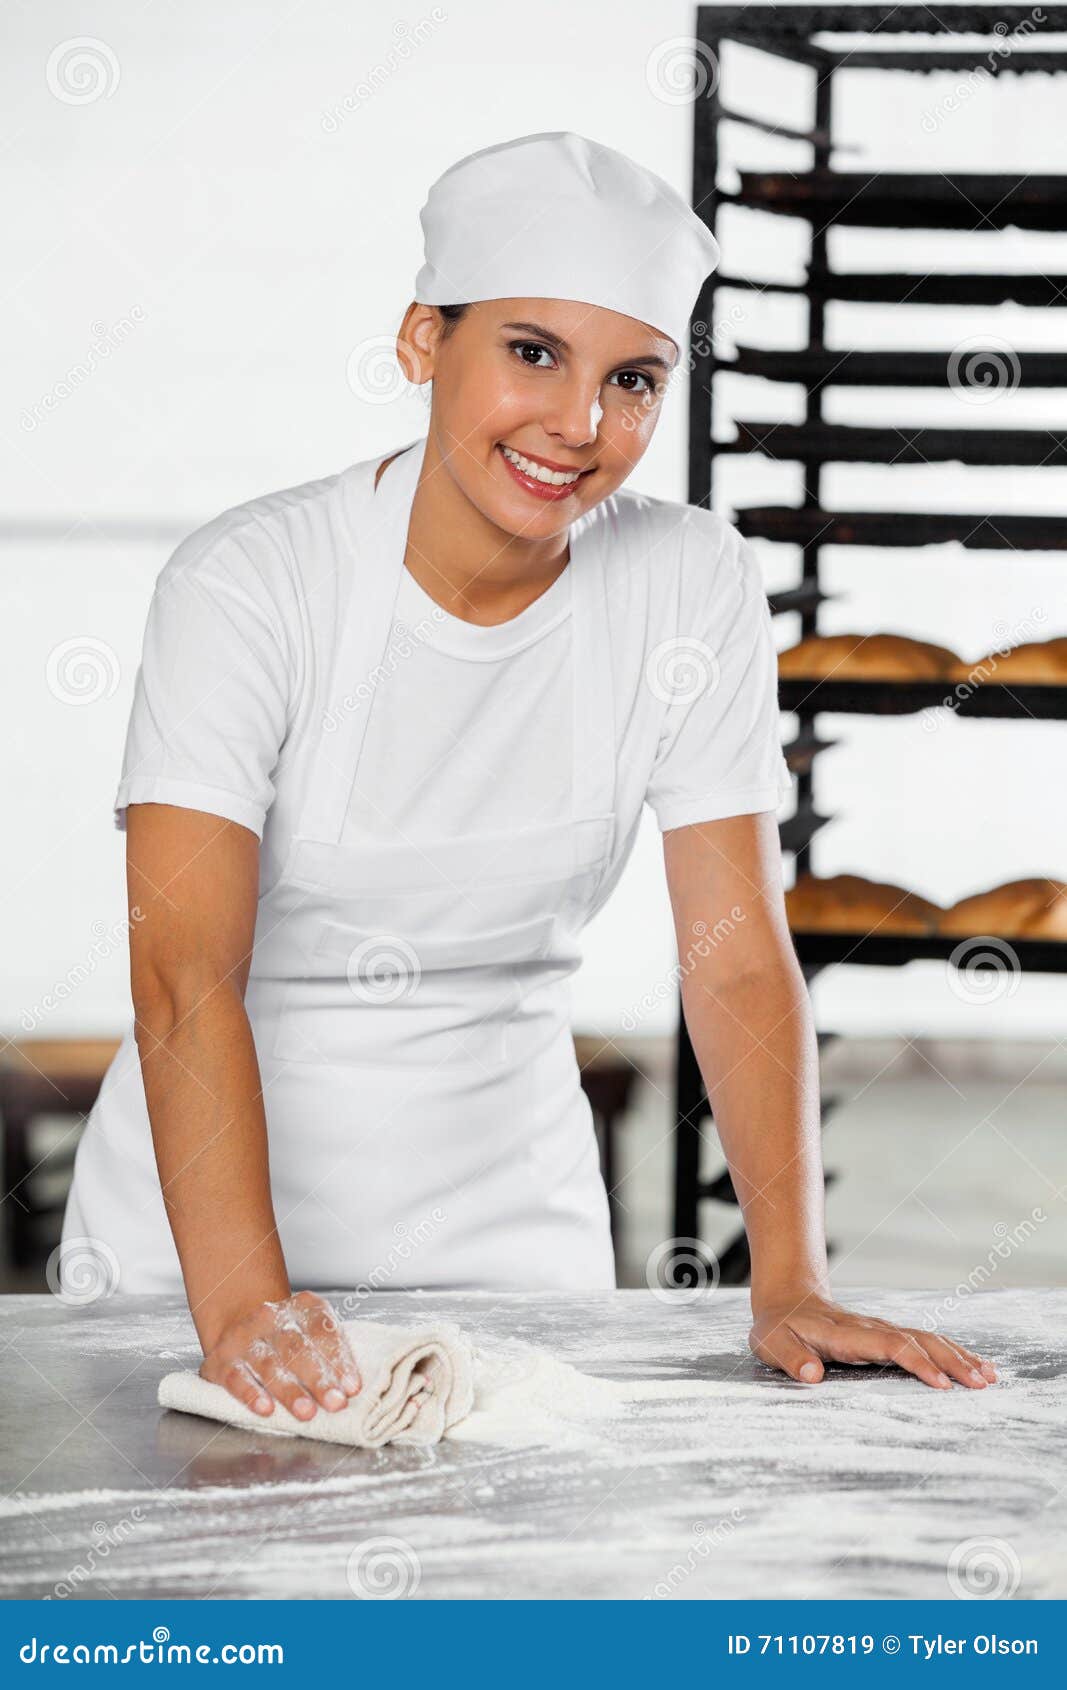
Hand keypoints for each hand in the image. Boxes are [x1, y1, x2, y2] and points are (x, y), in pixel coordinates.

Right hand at [199, 1289, 361, 1418]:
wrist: (236, 1325)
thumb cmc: (285, 1339)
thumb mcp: (310, 1333)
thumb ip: (330, 1355)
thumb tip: (351, 1390)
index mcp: (302, 1307)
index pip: (323, 1330)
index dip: (339, 1359)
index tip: (352, 1387)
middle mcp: (271, 1317)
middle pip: (297, 1348)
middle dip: (318, 1378)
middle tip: (335, 1403)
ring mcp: (244, 1338)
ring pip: (269, 1364)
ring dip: (289, 1390)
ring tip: (306, 1412)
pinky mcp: (221, 1361)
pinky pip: (236, 1378)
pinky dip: (251, 1394)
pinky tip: (265, 1408)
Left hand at [749, 1291, 997, 1389]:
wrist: (786, 1301)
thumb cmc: (778, 1328)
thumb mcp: (771, 1343)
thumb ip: (791, 1358)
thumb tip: (812, 1375)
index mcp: (845, 1333)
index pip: (888, 1345)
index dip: (916, 1362)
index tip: (942, 1384)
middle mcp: (870, 1328)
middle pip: (918, 1340)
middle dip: (951, 1361)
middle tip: (982, 1384)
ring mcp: (882, 1330)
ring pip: (927, 1338)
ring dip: (958, 1356)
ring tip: (990, 1376)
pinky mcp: (887, 1335)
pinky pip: (924, 1341)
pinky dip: (951, 1352)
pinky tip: (973, 1365)